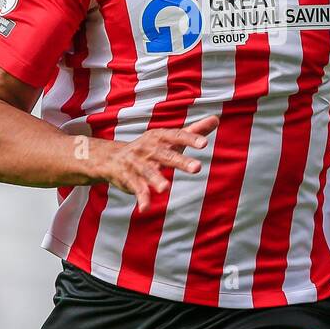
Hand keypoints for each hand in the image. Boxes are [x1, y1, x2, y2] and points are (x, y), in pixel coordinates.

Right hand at [94, 115, 218, 211]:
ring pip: (148, 171)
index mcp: (160, 137)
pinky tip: (145, 209)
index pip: (177, 136)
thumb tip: (216, 119)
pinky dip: (141, 198)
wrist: (113, 157)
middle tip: (197, 168)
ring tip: (166, 189)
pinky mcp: (128, 178)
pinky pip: (136, 188)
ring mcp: (137, 163)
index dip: (190, 139)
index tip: (204, 143)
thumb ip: (194, 131)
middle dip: (180, 161)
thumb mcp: (170, 138)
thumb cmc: (150, 147)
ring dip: (156, 179)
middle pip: (166, 155)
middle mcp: (148, 148)